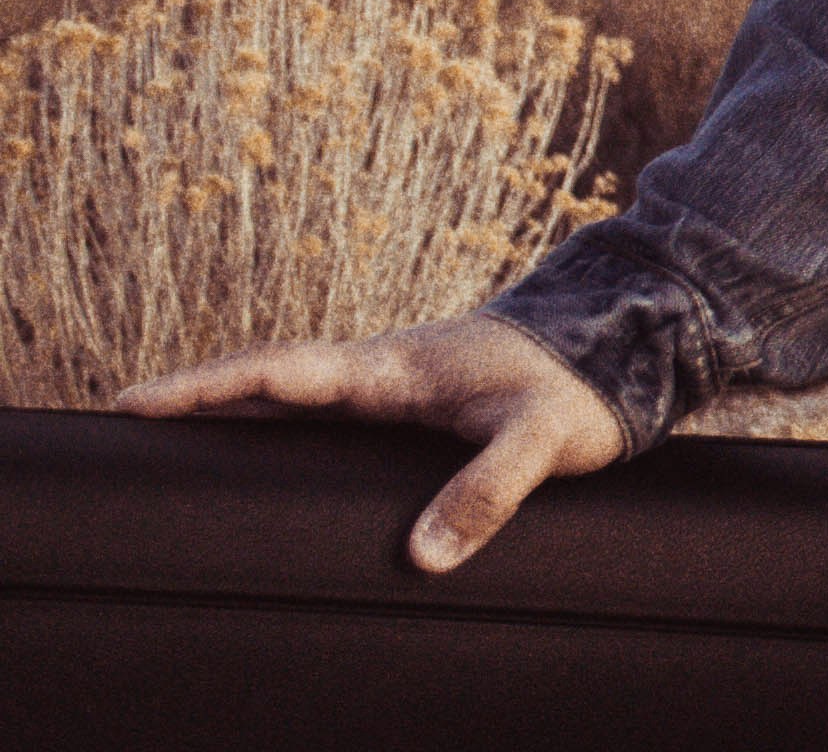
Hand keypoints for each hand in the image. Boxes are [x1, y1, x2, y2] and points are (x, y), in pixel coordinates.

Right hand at [115, 311, 628, 571]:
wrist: (629, 337)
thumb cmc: (582, 383)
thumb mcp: (543, 440)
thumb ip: (487, 492)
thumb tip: (422, 558)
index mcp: (398, 369)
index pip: (285, 372)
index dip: (213, 388)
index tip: (142, 401)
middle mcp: (387, 367)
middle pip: (275, 377)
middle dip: (204, 394)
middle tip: (130, 413)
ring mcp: (400, 379)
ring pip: (302, 390)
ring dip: (243, 403)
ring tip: (177, 430)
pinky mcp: (420, 395)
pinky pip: (335, 405)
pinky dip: (289, 415)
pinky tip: (273, 443)